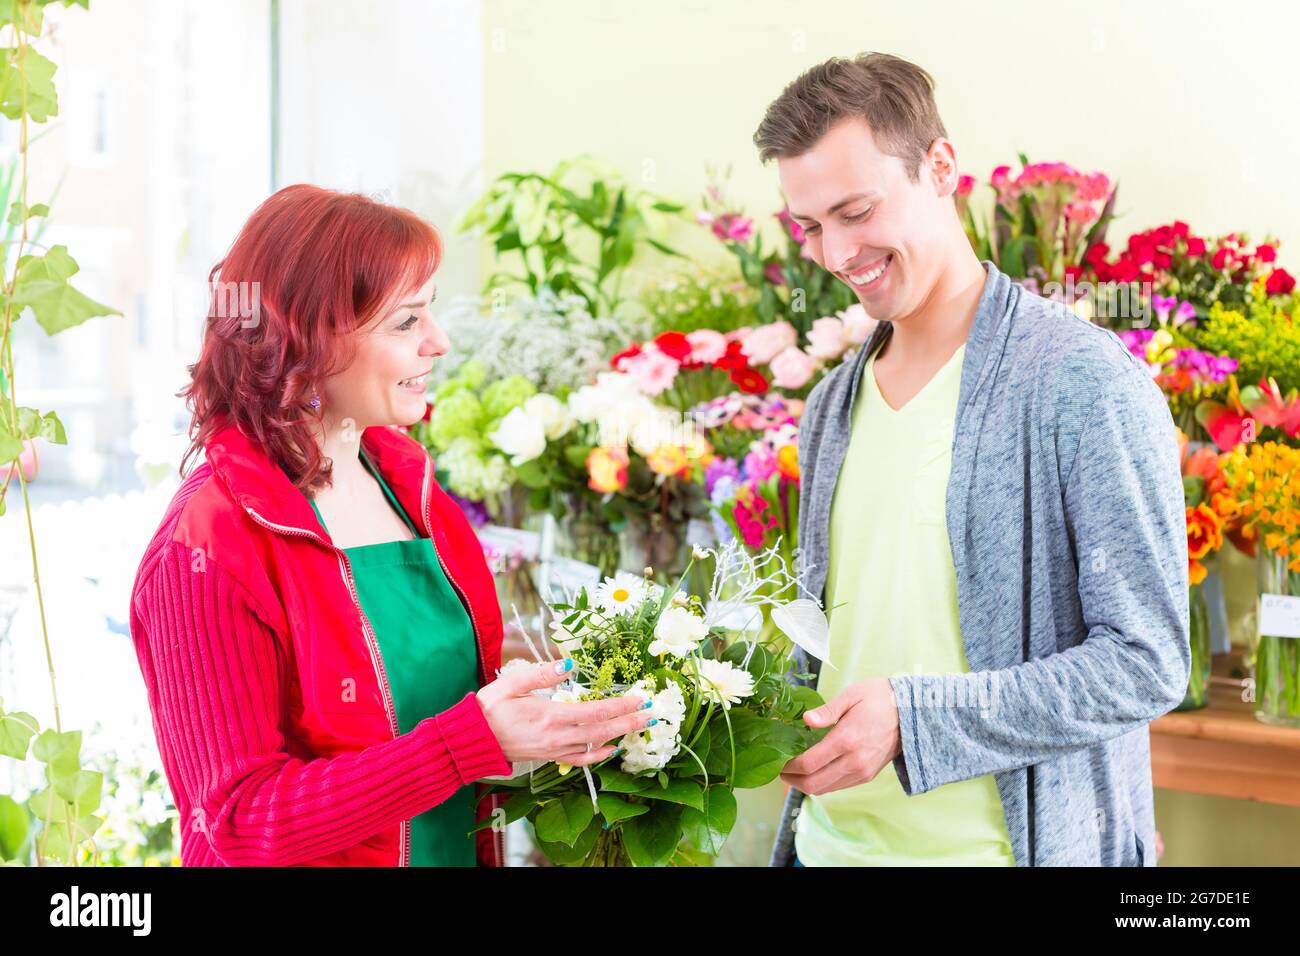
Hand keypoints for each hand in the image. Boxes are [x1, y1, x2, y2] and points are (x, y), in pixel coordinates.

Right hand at [476, 659, 654, 767]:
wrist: (471, 740)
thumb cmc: (489, 708)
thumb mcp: (511, 683)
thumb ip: (541, 673)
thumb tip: (569, 665)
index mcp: (550, 716)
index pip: (595, 712)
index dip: (621, 705)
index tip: (641, 699)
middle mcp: (556, 736)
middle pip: (602, 731)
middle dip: (629, 722)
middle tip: (653, 715)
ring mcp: (553, 750)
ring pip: (595, 745)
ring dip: (620, 736)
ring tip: (640, 728)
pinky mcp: (548, 757)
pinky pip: (579, 759)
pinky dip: (598, 756)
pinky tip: (612, 750)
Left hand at [779, 678, 901, 795]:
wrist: (910, 713)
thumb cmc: (878, 698)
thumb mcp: (851, 695)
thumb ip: (827, 711)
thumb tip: (806, 720)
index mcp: (847, 739)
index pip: (809, 763)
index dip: (789, 766)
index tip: (777, 759)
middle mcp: (854, 761)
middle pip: (813, 783)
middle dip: (791, 780)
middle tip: (779, 769)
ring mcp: (862, 772)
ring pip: (824, 789)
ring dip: (804, 784)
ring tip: (792, 771)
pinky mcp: (866, 776)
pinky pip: (837, 786)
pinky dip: (820, 783)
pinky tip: (812, 771)